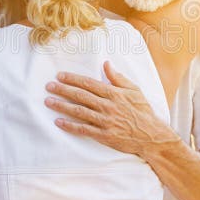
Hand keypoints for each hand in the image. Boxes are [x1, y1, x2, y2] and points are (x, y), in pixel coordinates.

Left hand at [44, 61, 180, 156]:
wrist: (151, 135)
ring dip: (62, 106)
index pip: (89, 84)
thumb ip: (118, 78)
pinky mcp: (103, 135)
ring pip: (79, 111)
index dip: (73, 79)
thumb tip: (106, 64)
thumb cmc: (143, 112)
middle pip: (80, 96)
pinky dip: (70, 125)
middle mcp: (107, 106)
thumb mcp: (134, 90)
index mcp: (114, 93)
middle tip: (49, 86)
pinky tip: (58, 122)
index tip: (60, 76)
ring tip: (48, 101)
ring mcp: (105, 121)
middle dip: (63, 90)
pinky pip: (83, 129)